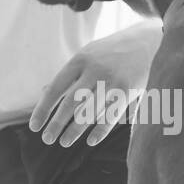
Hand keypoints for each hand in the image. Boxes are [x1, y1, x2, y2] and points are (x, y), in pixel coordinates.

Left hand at [29, 23, 161, 148]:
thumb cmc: (111, 51)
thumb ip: (68, 74)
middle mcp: (94, 70)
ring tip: (64, 142)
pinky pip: (111, 116)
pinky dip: (100, 130)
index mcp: (79, 60)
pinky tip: (91, 141)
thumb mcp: (87, 55)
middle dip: (57, 123)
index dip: (43, 109)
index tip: (34, 126)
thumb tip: (44, 92)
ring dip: (75, 130)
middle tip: (47, 139)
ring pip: (89, 112)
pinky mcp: (128, 90)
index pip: (56, 88)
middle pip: (70, 103)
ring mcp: (112, 81)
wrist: (148, 40)